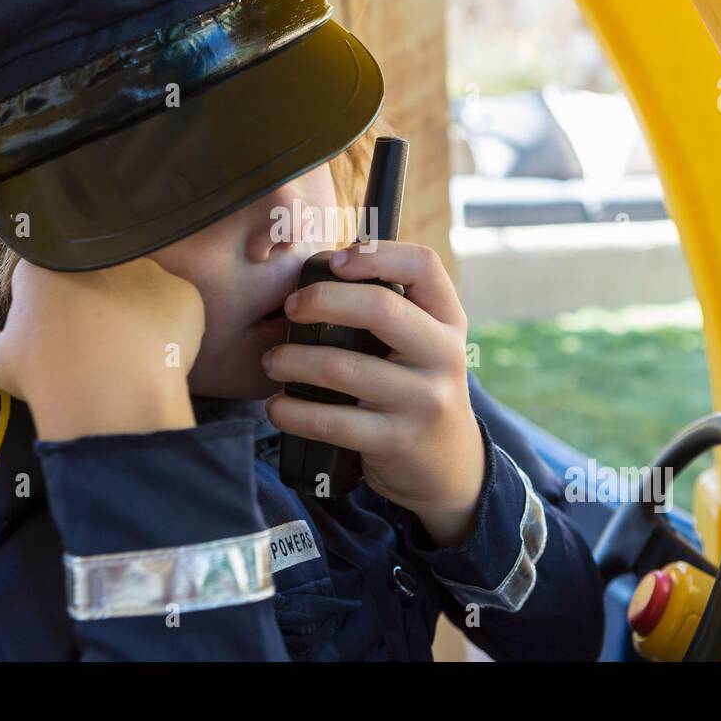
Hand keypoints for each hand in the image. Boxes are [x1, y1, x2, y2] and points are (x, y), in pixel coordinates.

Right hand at [0, 258, 204, 440]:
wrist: (108, 395)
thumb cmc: (47, 373)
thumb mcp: (1, 361)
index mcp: (48, 262)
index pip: (50, 270)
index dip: (54, 303)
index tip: (57, 328)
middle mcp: (99, 254)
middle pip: (99, 272)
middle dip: (97, 301)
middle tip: (95, 343)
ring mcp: (146, 270)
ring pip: (141, 288)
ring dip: (136, 312)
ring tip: (128, 353)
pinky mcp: (183, 294)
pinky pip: (178, 309)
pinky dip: (170, 330)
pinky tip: (156, 356)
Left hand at [262, 242, 484, 545]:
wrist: (450, 466)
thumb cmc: (418, 389)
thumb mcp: (425, 345)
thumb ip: (393, 310)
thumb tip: (324, 269)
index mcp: (448, 321)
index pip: (423, 266)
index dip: (377, 254)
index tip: (335, 260)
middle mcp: (443, 355)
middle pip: (381, 309)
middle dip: (322, 301)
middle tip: (291, 308)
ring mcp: (423, 400)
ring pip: (344, 367)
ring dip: (294, 360)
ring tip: (271, 360)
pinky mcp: (397, 441)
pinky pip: (332, 421)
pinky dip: (293, 412)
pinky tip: (275, 406)